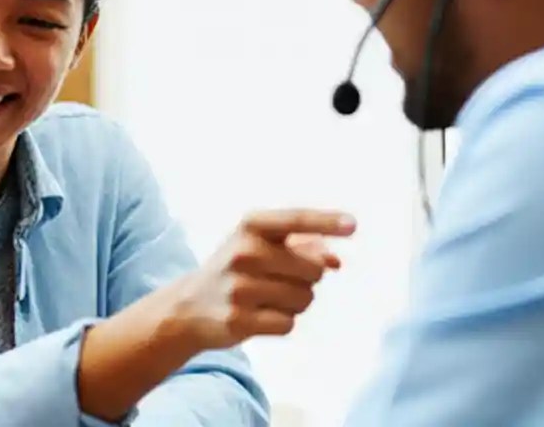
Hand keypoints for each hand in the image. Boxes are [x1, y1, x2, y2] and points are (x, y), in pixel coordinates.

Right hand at [169, 209, 355, 350]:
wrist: (189, 305)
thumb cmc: (238, 269)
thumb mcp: (263, 246)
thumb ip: (304, 246)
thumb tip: (335, 261)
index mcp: (251, 226)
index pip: (296, 219)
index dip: (327, 222)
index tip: (354, 225)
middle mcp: (243, 252)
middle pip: (313, 270)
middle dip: (308, 278)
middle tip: (281, 279)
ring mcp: (239, 287)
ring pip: (304, 298)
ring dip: (297, 302)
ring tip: (268, 298)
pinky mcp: (238, 319)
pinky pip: (289, 323)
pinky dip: (283, 321)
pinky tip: (261, 315)